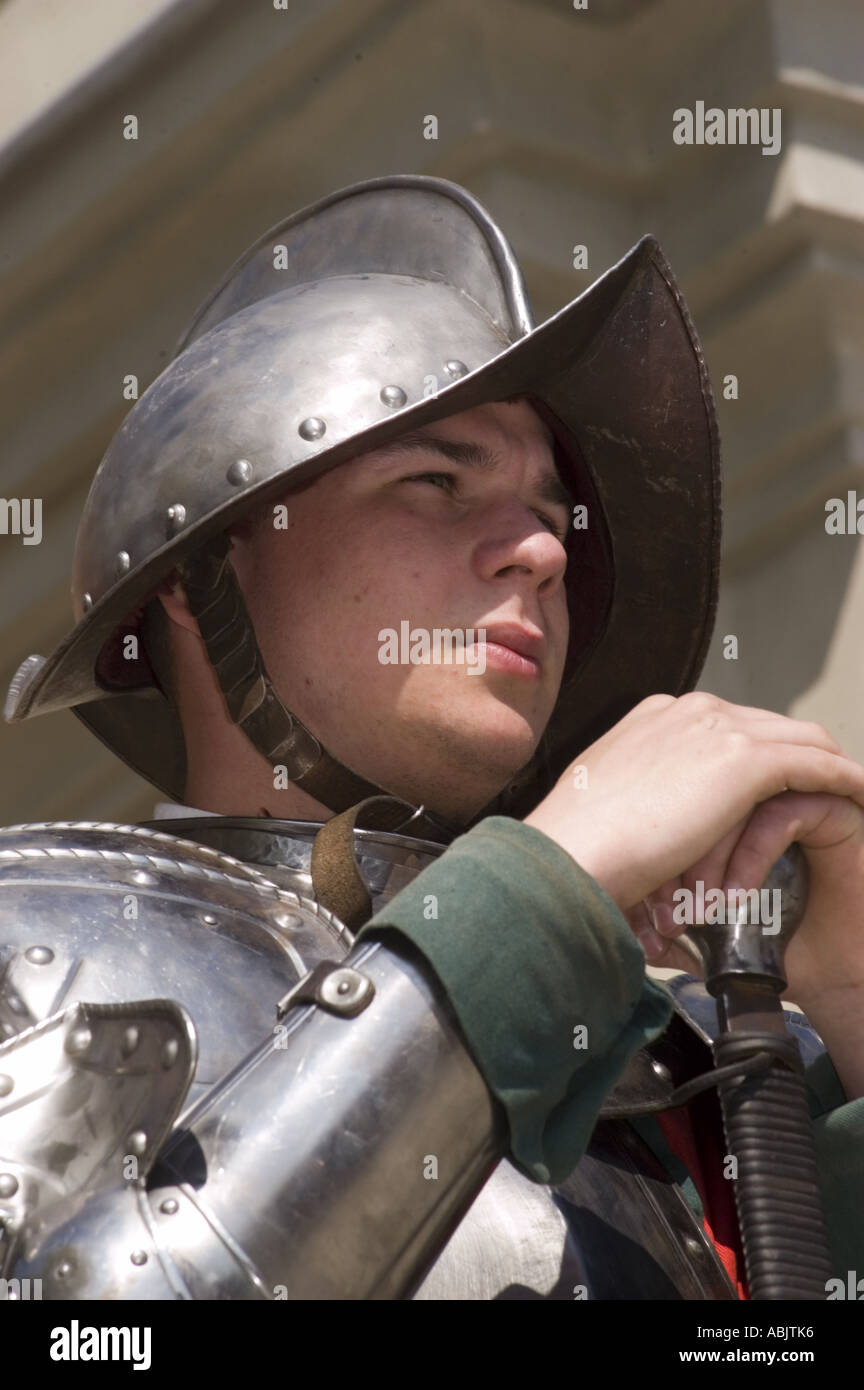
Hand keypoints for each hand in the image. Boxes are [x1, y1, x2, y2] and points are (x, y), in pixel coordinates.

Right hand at [523, 692, 863, 915]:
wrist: (572, 852)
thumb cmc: (578, 846)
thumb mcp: (608, 807)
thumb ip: (640, 800)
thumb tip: (651, 826)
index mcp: (654, 717)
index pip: (727, 724)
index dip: (759, 749)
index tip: (776, 777)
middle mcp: (689, 709)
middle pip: (769, 724)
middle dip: (800, 752)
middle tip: (826, 783)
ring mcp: (717, 727)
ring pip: (800, 738)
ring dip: (829, 764)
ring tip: (853, 790)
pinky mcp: (744, 759)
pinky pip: (815, 765)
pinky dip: (843, 778)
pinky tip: (860, 795)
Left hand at [639, 790, 863, 1008]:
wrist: (828, 978)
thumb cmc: (766, 946)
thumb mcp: (692, 921)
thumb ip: (658, 900)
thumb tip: (608, 904)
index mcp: (717, 796)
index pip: (671, 795)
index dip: (650, 842)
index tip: (634, 892)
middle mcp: (755, 786)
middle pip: (701, 791)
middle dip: (677, 849)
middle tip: (665, 903)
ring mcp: (796, 791)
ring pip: (738, 798)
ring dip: (712, 853)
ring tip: (699, 906)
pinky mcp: (832, 808)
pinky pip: (781, 814)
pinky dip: (751, 854)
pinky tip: (735, 895)